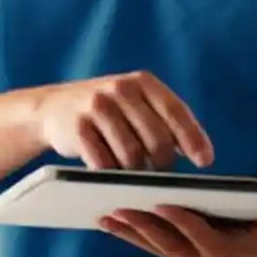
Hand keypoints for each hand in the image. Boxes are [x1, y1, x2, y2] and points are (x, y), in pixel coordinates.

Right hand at [36, 71, 213, 169]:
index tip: (204, 161)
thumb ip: (164, 120)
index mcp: (142, 82)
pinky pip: (105, 164)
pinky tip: (110, 171)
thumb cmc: (106, 111)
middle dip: (162, 163)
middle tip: (159, 173)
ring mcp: (98, 107)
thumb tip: (200, 154)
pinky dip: (112, 174)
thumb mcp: (134, 103)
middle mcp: (121, 89)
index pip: (176, 111)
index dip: (193, 138)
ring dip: (136, 172)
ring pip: (133, 156)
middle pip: (157, 139)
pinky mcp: (79, 128)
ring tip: (132, 171)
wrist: (52, 108)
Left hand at [100, 206, 256, 256]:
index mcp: (222, 252)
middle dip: (141, 226)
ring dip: (129, 233)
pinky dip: (134, 238)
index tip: (161, 204)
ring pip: (154, 248)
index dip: (179, 219)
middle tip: (118, 210)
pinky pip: (153, 250)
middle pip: (166, 242)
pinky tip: (115, 225)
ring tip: (106, 218)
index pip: (197, 233)